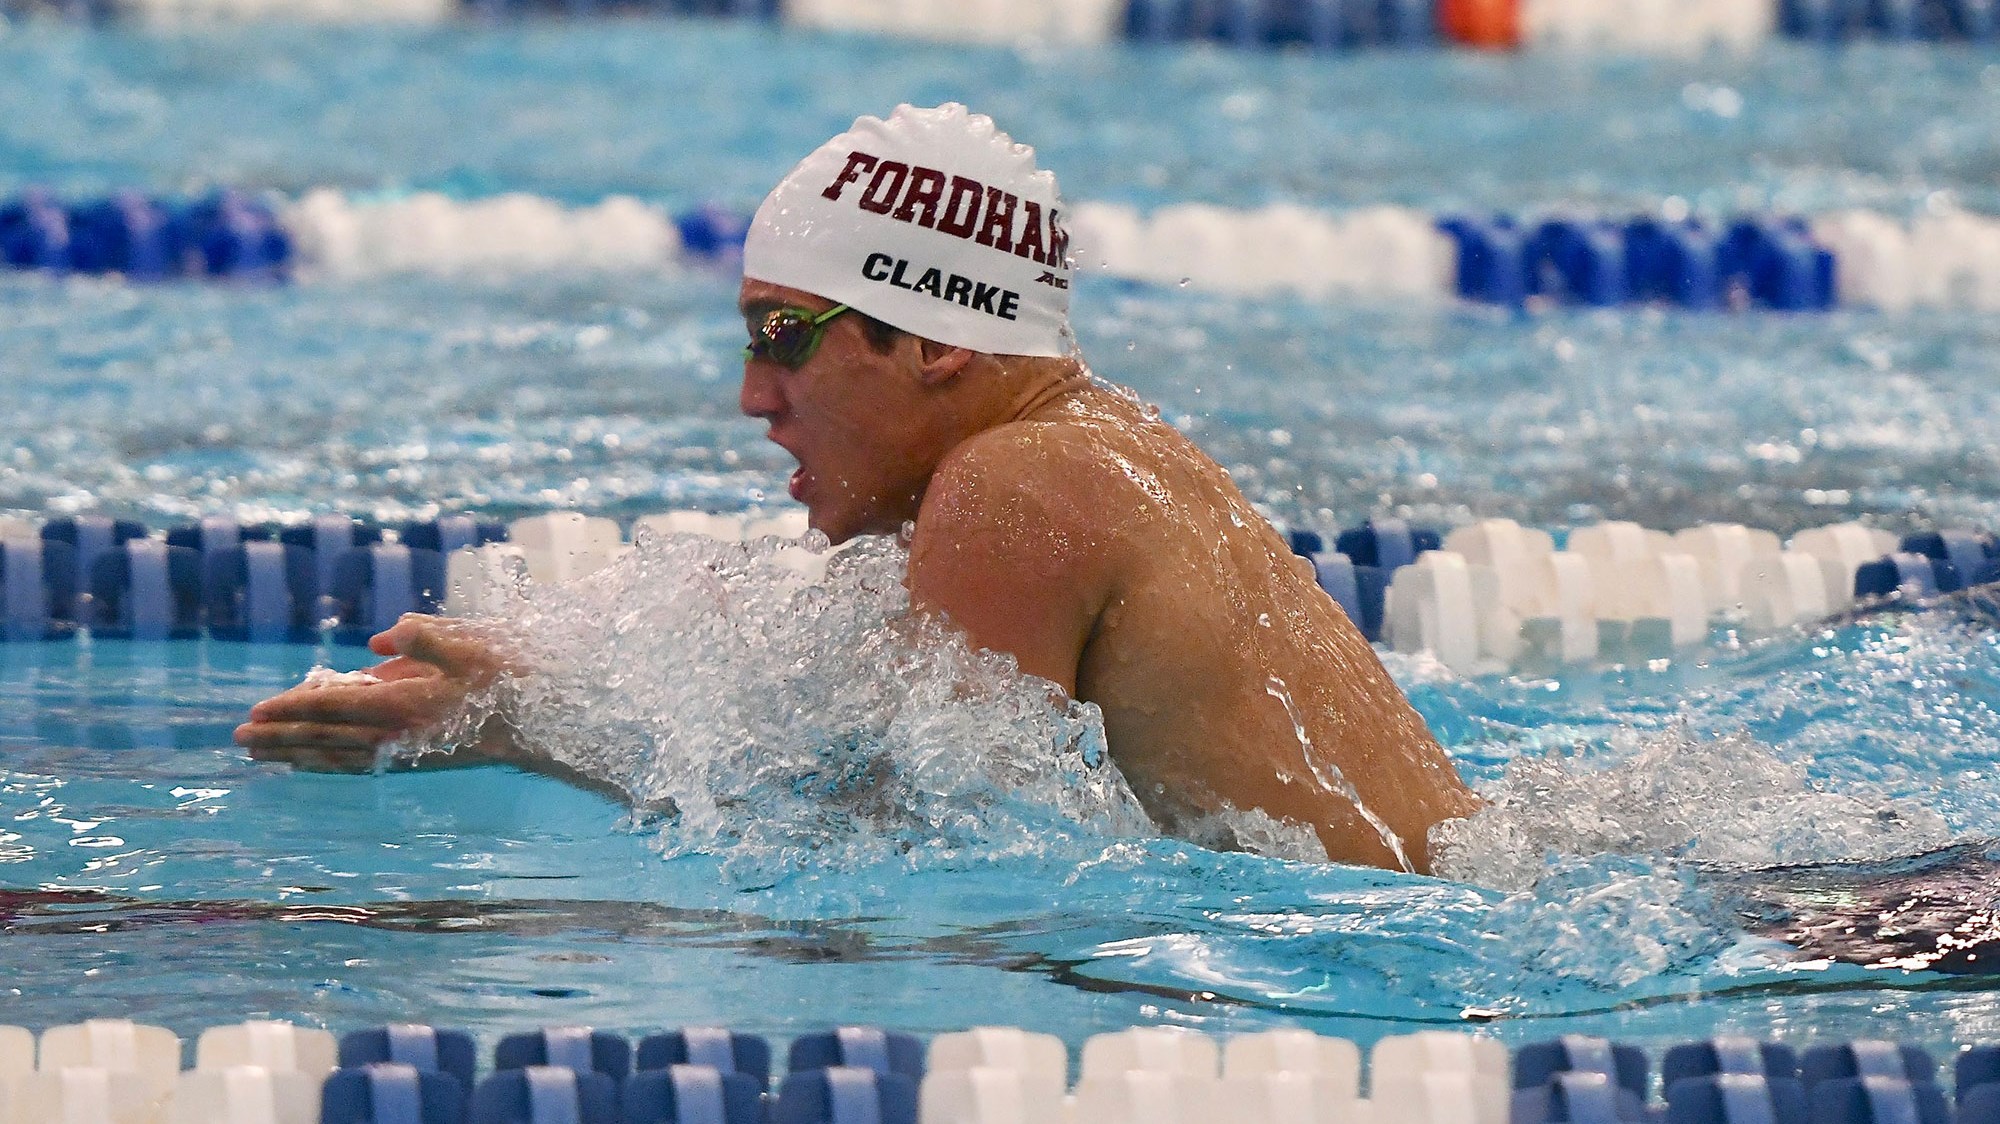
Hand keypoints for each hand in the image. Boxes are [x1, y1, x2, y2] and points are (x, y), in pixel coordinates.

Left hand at [233, 614, 510, 772]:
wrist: (538, 725)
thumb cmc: (507, 678)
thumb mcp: (471, 645)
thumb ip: (423, 637)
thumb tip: (377, 638)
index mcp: (406, 703)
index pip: (335, 706)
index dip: (293, 709)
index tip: (256, 712)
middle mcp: (397, 734)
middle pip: (326, 737)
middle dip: (281, 737)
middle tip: (238, 739)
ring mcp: (405, 751)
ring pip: (337, 755)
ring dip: (296, 755)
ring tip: (261, 756)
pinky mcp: (412, 759)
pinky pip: (358, 764)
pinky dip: (328, 765)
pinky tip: (311, 765)